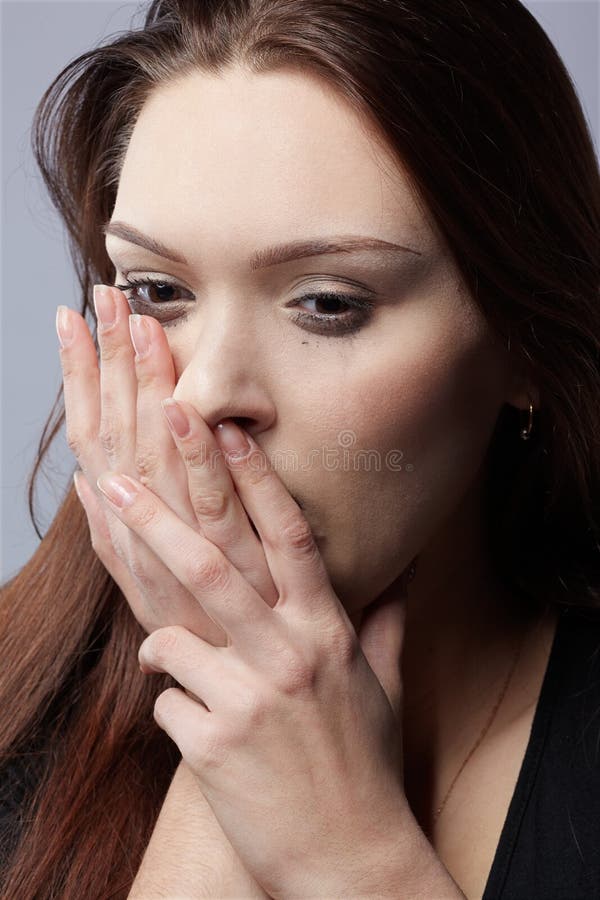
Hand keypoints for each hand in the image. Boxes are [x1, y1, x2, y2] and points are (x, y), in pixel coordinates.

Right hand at [57, 285, 277, 642]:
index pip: (92, 439)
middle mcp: (146, 541)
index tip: (72, 320)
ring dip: (152, 396)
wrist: (239, 720)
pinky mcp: (235, 580)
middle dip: (110, 364)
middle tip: (104, 296)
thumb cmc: (197, 647)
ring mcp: (189, 558)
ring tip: (144, 333)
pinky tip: (207, 414)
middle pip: (119, 438)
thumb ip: (113, 536)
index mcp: (124, 533)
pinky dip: (210, 464)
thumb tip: (90, 479)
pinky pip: (220, 514)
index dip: (80, 380)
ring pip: (162, 465)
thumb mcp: (142, 591)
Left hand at [95, 425, 417, 899]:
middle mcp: (288, 655)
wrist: (350, 858)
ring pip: (170, 635)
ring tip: (160, 646)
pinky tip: (196, 727)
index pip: (290, 537)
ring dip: (155, 636)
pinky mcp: (213, 745)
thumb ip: (386, 621)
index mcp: (326, 632)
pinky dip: (171, 704)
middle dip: (159, 515)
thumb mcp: (381, 686)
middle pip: (212, 566)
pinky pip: (165, 702)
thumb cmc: (364, 765)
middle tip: (119, 476)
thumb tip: (404, 574)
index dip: (256, 480)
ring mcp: (248, 700)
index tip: (225, 432)